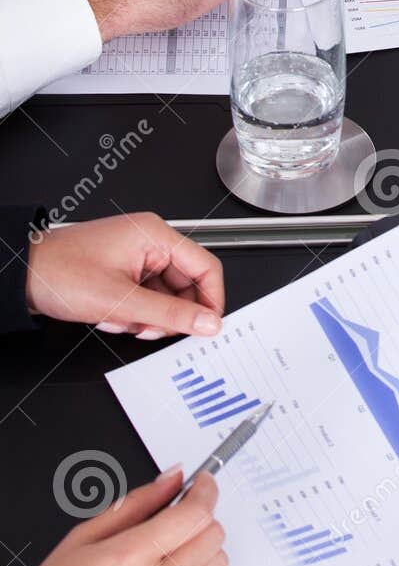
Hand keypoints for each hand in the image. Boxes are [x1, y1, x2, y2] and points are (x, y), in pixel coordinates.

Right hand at [25, 471, 225, 565]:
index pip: (194, 514)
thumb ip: (138, 502)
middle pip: (213, 536)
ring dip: (203, 548)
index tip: (201, 483)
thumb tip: (171, 479)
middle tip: (182, 514)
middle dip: (202, 517)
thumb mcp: (86, 535)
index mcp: (130, 558)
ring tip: (174, 549)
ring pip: (218, 564)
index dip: (204, 491)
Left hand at [26, 213, 223, 339]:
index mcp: (155, 235)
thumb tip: (208, 323)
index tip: (208, 327)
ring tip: (122, 321)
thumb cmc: (60, 273)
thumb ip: (170, 314)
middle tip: (150, 330)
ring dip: (148, 318)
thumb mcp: (121, 302)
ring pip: (165, 296)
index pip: (205, 267)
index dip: (211, 300)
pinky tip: (112, 317)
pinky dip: (134, 314)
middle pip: (185, 285)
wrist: (21, 277)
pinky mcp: (124, 271)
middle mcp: (149, 242)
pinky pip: (146, 298)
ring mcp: (136, 257)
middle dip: (169, 314)